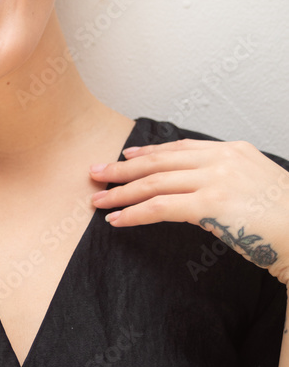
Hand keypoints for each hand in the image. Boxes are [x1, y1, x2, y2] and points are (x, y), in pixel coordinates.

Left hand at [89, 138, 288, 285]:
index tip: (127, 156)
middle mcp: (221, 159)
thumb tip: (206, 193)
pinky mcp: (210, 204)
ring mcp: (215, 179)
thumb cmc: (288, 218)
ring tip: (97, 198)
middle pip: (160, 161)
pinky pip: (160, 207)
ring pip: (154, 182)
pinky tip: (117, 219)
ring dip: (121, 191)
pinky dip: (134, 213)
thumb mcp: (259, 186)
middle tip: (96, 172)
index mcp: (233, 151)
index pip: (181, 148)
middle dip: (124, 168)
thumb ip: (231, 180)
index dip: (150, 152)